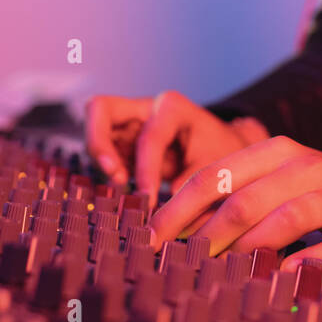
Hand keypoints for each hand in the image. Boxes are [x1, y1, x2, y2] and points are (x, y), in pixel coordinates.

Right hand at [83, 91, 268, 194]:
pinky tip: (122, 188)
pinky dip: (106, 170)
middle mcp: (145, 108)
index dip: (145, 171)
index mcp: (172, 108)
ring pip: (95, 129)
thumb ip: (190, 188)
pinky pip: (102, 151)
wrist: (226, 152)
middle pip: (100, 110)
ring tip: (119, 185)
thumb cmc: (223, 155)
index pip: (148, 136)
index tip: (149, 200)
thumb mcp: (215, 169)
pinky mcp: (124, 142)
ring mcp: (131, 123)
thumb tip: (162, 213)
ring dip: (100, 159)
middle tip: (114, 176)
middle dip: (98, 144)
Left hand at [148, 136, 321, 271]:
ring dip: (250, 249)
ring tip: (222, 272)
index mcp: (274, 151)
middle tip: (181, 264)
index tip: (151, 237)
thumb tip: (175, 227)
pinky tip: (282, 278)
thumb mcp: (277, 176)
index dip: (179, 208)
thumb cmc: (318, 187)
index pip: (215, 176)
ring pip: (287, 219)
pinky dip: (307, 262)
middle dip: (207, 236)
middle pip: (245, 200)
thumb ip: (235, 193)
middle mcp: (304, 166)